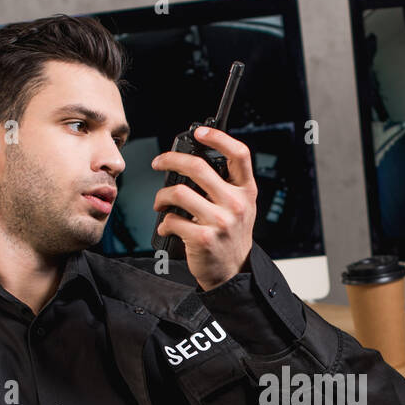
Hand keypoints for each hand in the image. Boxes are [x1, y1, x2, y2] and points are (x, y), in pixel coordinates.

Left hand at [151, 126, 256, 290]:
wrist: (232, 272)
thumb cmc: (231, 236)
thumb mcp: (240, 207)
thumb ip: (225, 185)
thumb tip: (190, 161)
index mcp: (246, 191)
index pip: (239, 154)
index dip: (218, 137)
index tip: (200, 132)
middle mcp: (236, 204)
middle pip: (197, 167)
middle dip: (170, 159)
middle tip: (159, 162)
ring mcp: (220, 222)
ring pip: (178, 193)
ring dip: (161, 196)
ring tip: (161, 202)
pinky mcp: (204, 238)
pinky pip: (172, 220)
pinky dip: (164, 222)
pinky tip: (167, 226)